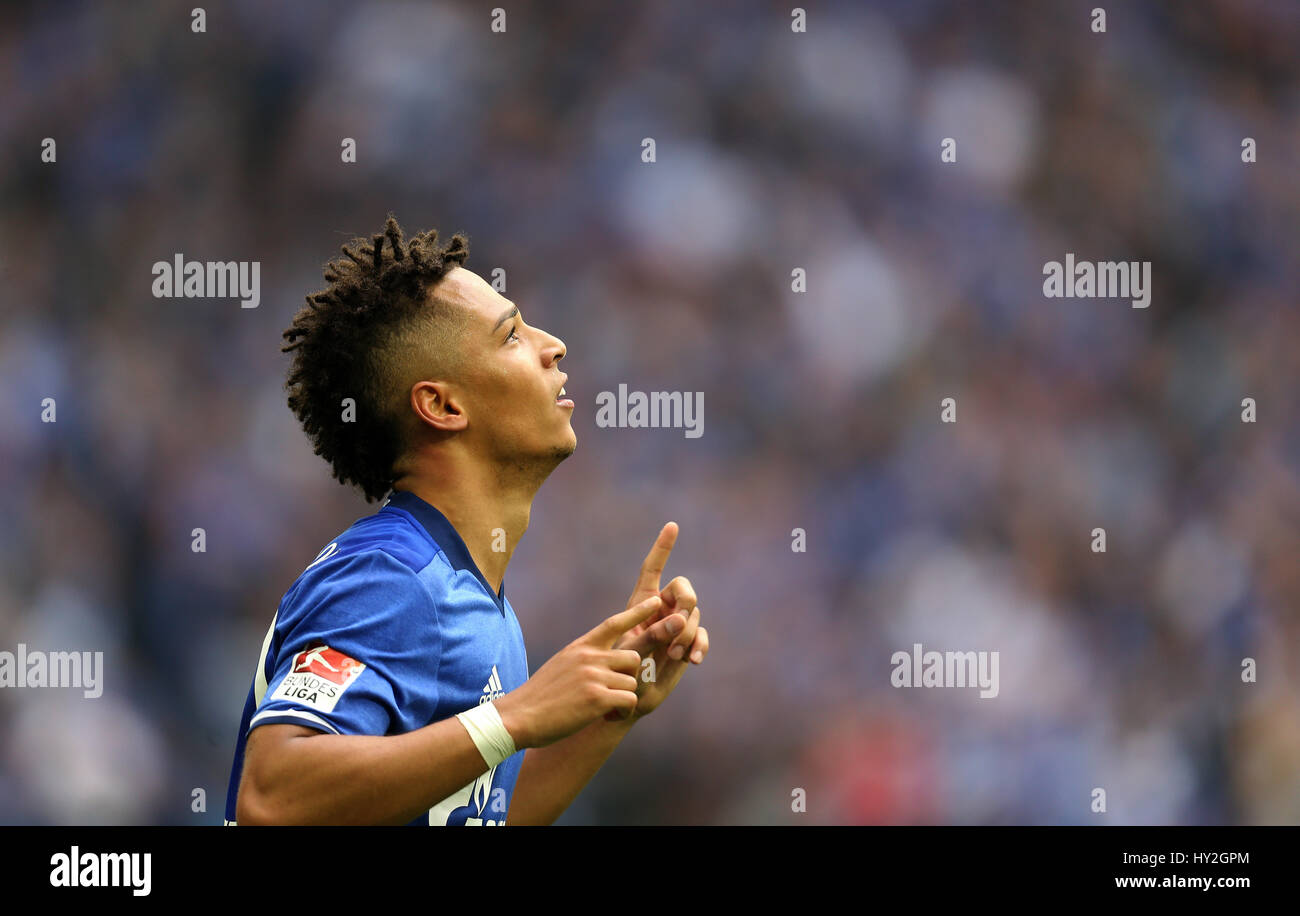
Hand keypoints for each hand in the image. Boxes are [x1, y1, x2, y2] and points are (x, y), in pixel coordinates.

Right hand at [497, 595, 661, 747]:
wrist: (519, 717)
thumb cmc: (540, 696)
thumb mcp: (561, 665)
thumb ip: (584, 658)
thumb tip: (605, 659)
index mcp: (581, 647)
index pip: (614, 623)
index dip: (637, 612)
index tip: (656, 601)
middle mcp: (589, 657)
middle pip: (634, 657)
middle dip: (629, 676)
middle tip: (614, 692)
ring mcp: (593, 676)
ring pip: (632, 682)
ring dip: (624, 697)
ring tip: (607, 709)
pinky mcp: (597, 698)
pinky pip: (629, 700)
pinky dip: (624, 712)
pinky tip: (609, 717)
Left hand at [607, 522, 709, 721]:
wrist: (628, 699)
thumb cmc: (618, 674)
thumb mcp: (631, 652)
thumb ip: (653, 635)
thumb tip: (680, 620)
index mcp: (641, 602)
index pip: (652, 569)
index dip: (662, 548)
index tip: (672, 526)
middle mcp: (661, 609)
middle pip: (683, 590)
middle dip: (685, 605)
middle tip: (676, 629)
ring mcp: (676, 627)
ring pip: (694, 615)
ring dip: (688, 634)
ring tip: (674, 656)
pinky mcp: (687, 644)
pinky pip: (702, 636)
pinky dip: (701, 645)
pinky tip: (695, 660)